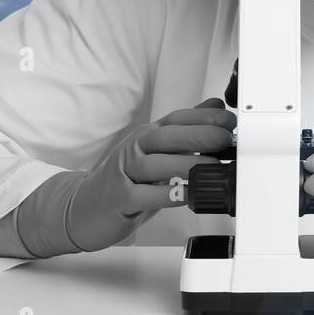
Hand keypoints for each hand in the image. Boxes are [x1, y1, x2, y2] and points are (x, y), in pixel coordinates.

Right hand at [63, 98, 235, 251]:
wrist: (83, 207)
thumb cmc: (127, 179)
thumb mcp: (156, 151)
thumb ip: (186, 130)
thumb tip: (216, 107)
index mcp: (148, 136)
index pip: (176, 120)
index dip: (204, 118)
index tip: (229, 122)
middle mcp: (136, 149)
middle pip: (166, 136)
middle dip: (198, 135)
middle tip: (224, 140)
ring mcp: (125, 173)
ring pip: (155, 165)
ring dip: (186, 164)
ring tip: (212, 167)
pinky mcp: (120, 199)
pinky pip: (144, 195)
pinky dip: (166, 195)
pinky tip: (186, 194)